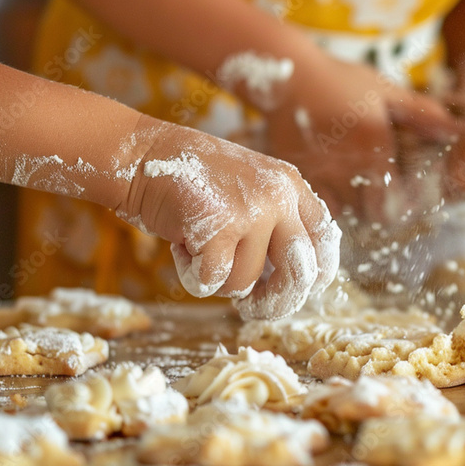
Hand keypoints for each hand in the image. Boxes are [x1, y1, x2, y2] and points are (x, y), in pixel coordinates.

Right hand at [117, 116, 340, 319]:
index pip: (324, 239)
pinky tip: (181, 247)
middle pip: (301, 272)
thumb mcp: (247, 191)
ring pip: (247, 282)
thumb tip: (295, 285)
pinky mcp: (219, 229)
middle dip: (278, 301)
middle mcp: (278, 197)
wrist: (140, 156)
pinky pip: (214, 282)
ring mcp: (251, 212)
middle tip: (254, 309)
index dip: (316, 274)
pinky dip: (192, 276)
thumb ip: (274, 224)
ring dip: (218, 280)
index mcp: (290, 187)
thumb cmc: (191, 182)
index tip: (300, 292)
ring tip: (198, 249)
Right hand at [253, 55, 455, 223]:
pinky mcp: (295, 175)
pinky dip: (324, 201)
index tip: (400, 198)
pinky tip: (329, 185)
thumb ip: (421, 113)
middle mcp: (347, 169)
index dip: (399, 207)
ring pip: (341, 212)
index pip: (393, 205)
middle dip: (376, 208)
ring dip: (350, 206)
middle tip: (377, 194)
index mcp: (374, 150)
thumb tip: (456, 129)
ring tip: (353, 189)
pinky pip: (315, 204)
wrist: (288, 73)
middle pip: (368, 214)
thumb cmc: (341, 80)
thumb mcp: (385, 91)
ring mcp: (319, 174)